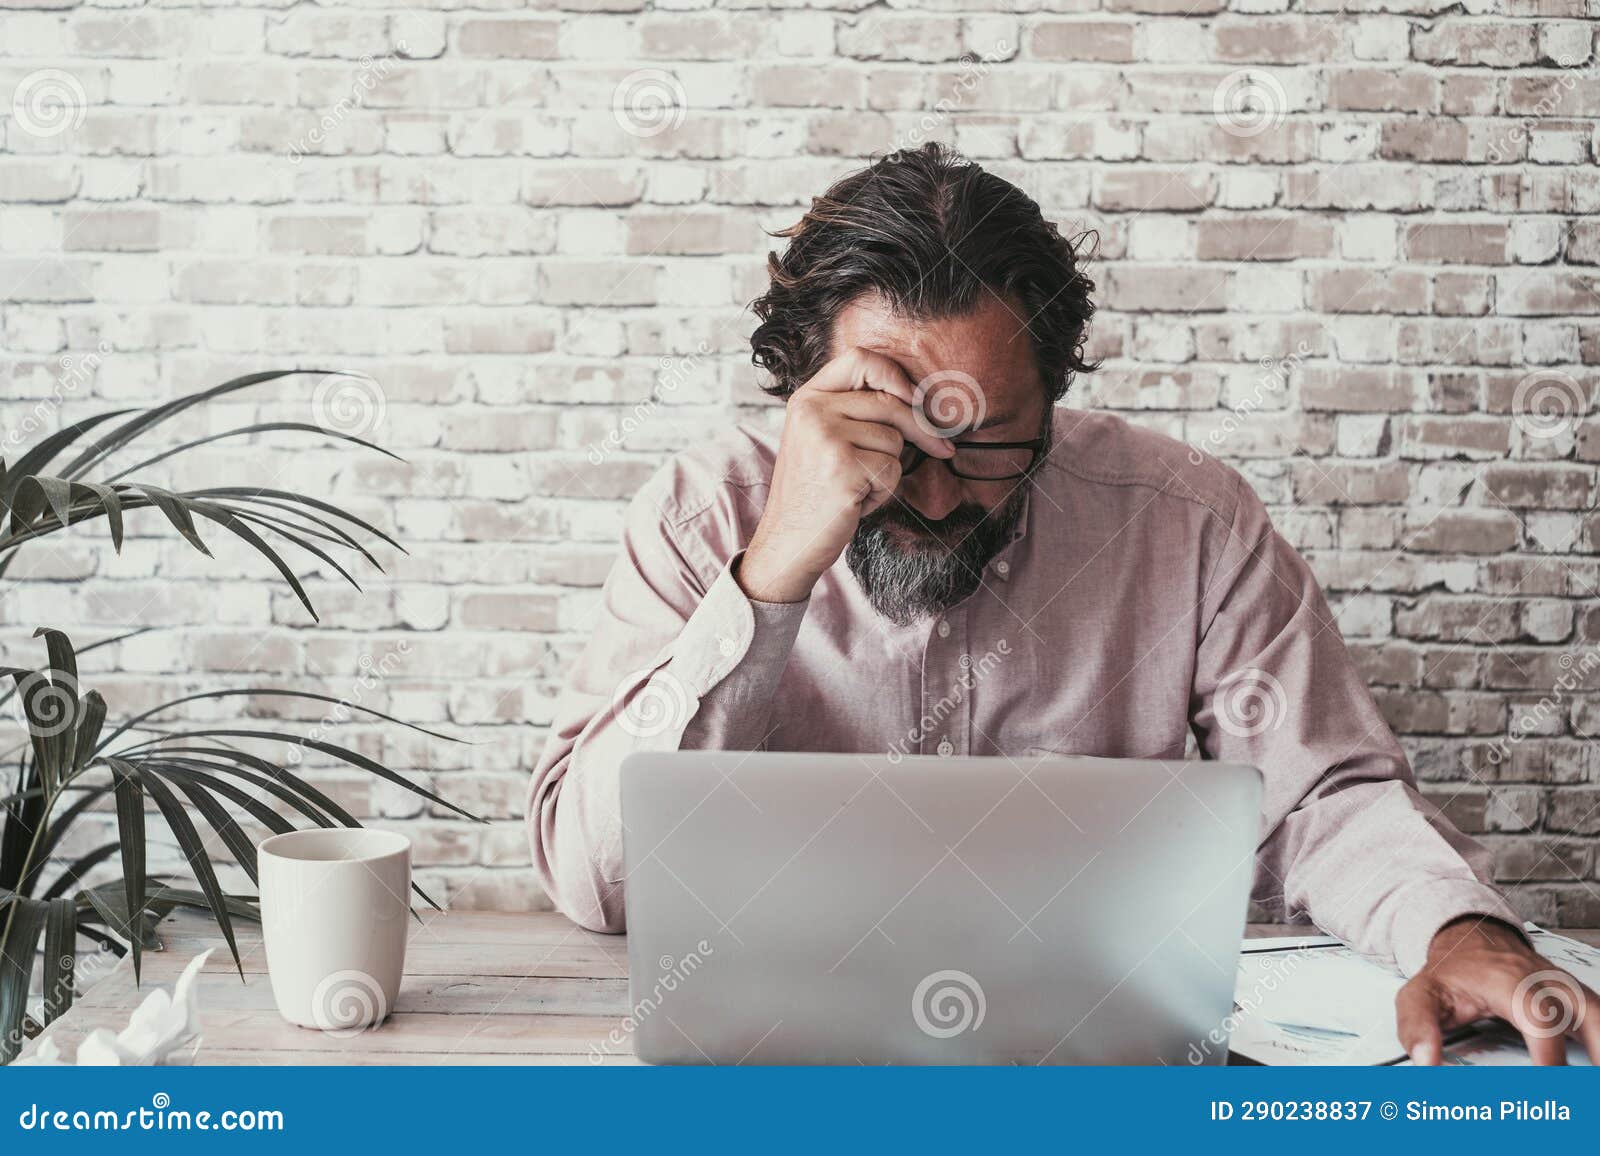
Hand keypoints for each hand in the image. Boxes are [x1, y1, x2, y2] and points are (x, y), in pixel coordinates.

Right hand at [738, 348, 953, 602]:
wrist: (788, 540)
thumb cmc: (814, 492)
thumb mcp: (821, 438)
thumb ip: (854, 411)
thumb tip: (917, 399)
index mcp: (807, 398)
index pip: (861, 359)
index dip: (896, 376)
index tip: (916, 400)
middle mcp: (812, 411)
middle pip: (890, 402)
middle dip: (921, 429)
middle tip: (942, 448)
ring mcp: (825, 437)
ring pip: (894, 440)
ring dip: (888, 469)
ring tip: (856, 485)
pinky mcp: (842, 466)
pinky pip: (891, 469)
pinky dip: (883, 491)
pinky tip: (855, 501)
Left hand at [1395, 915, 1598, 1064]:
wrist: (1470, 941)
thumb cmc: (1451, 972)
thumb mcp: (1420, 994)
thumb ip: (1417, 1026)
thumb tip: (1426, 1061)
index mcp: (1508, 983)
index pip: (1538, 1018)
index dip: (1548, 1053)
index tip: (1548, 1082)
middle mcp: (1544, 982)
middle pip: (1587, 1013)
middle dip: (1596, 1048)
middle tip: (1583, 1089)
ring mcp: (1565, 989)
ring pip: (1599, 1014)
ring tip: (1593, 1081)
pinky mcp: (1576, 999)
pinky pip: (1599, 1020)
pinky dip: (1599, 1042)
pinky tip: (1593, 1064)